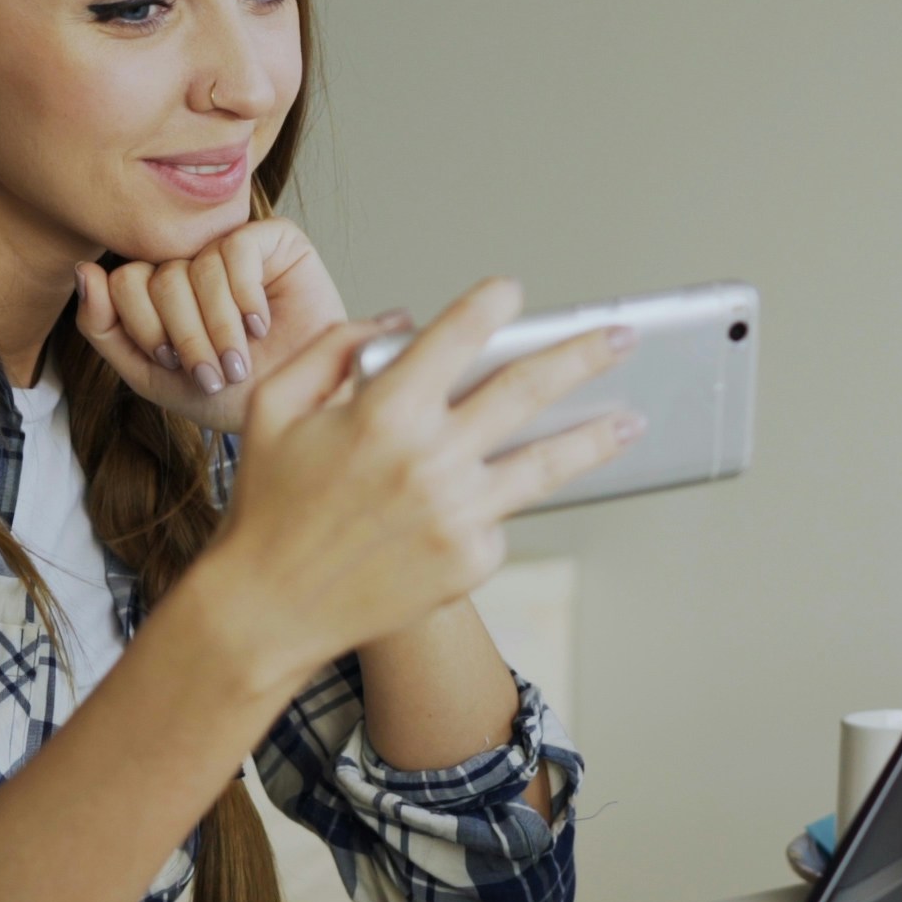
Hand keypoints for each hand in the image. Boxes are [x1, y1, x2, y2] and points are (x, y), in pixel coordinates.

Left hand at [70, 217, 346, 432]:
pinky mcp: (274, 240)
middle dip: (185, 336)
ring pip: (200, 269)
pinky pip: (239, 250)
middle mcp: (191, 260)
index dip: (146, 328)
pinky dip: (246, 297)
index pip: (124, 282)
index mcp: (158, 287)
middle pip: (161, 278)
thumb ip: (104, 328)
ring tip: (239, 361)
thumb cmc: (227, 396)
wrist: (292, 406)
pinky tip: (261, 325)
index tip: (173, 365)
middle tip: (212, 374)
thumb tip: (84, 271)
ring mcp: (231, 247)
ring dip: (219, 328)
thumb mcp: (148, 374)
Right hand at [184, 281, 637, 685]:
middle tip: (621, 336)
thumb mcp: (274, 405)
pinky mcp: (470, 558)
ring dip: (595, 435)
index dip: (492, 305)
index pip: (458, 335)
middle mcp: (430, 459)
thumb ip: (334, 347)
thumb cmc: (269, 503)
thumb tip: (401, 323)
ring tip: (632, 418)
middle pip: (527, 389)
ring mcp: (457, 513)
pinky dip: (495, 501)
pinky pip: (499, 516)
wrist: (270, 609)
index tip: (514, 292)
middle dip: (581, 354)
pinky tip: (487, 499)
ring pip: (546, 462)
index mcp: (383, 411)